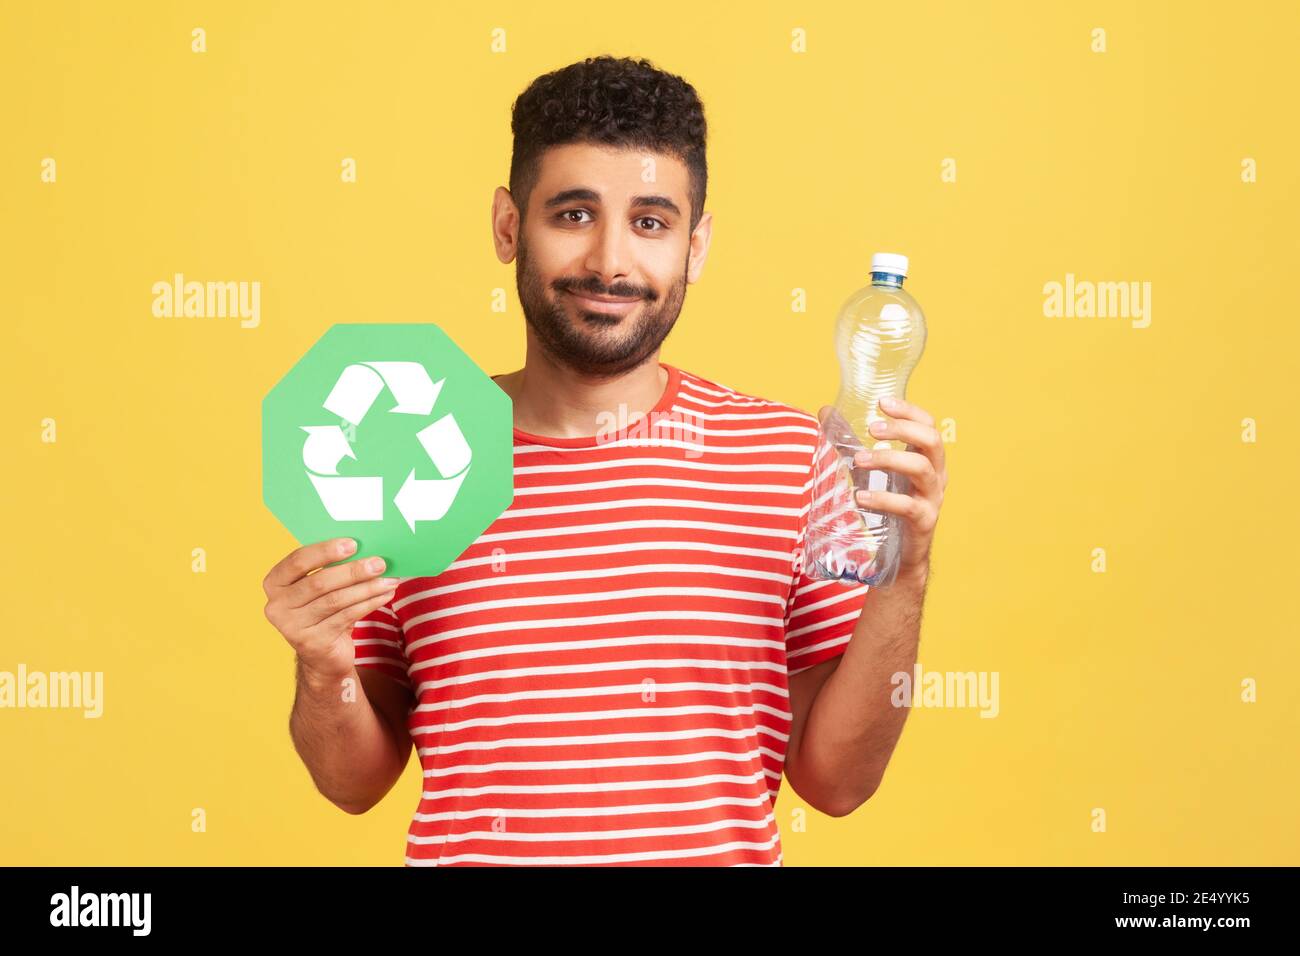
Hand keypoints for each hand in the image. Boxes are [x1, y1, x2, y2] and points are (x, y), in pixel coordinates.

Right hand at [262, 538, 400, 680]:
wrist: (321, 655)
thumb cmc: (323, 610)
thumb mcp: (321, 588)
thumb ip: (332, 568)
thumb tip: (367, 550)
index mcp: (275, 583)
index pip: (298, 561)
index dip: (325, 551)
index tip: (353, 544)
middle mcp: (277, 605)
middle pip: (319, 582)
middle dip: (353, 571)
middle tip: (379, 563)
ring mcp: (292, 627)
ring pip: (335, 600)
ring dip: (367, 588)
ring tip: (389, 580)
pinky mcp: (312, 642)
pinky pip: (346, 617)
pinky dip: (369, 603)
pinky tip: (385, 595)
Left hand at [836, 396, 946, 581]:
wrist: (899, 557)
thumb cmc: (887, 506)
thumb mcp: (870, 471)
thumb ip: (850, 442)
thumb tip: (825, 411)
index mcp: (926, 458)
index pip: (928, 425)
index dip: (909, 411)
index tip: (882, 402)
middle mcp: (936, 475)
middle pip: (932, 441)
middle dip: (902, 430)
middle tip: (871, 429)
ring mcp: (932, 499)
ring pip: (921, 469)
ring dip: (888, 460)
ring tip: (859, 460)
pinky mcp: (924, 522)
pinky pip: (908, 506)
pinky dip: (884, 498)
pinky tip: (862, 497)